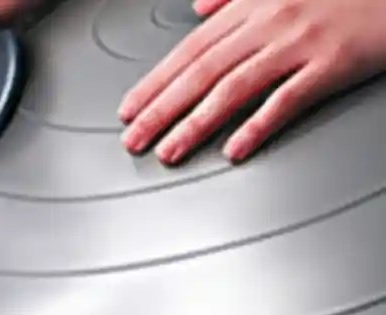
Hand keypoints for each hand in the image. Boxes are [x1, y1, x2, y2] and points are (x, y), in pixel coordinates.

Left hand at [119, 0, 385, 164]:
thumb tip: (199, 9)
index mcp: (255, 4)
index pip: (190, 49)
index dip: (155, 82)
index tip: (129, 110)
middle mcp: (271, 21)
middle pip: (201, 71)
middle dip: (160, 109)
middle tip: (133, 140)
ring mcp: (301, 43)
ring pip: (233, 88)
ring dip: (194, 124)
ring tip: (168, 152)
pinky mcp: (334, 63)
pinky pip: (287, 99)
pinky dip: (256, 126)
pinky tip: (233, 150)